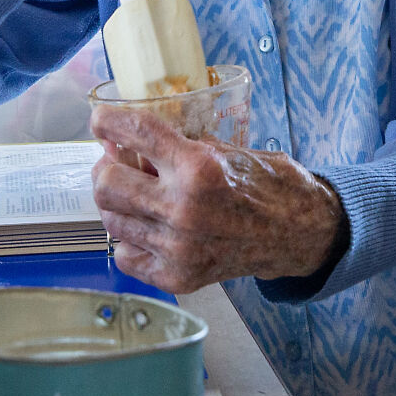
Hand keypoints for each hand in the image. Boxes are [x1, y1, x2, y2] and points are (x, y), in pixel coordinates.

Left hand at [90, 105, 345, 292]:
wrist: (296, 233)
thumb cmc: (266, 186)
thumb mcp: (227, 149)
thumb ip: (179, 146)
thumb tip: (132, 143)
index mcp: (199, 168)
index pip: (134, 133)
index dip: (107, 120)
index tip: (99, 119)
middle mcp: (183, 208)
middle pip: (105, 184)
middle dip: (106, 169)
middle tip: (117, 163)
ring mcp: (177, 247)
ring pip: (111, 220)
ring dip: (119, 204)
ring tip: (139, 196)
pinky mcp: (176, 276)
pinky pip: (125, 254)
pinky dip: (131, 239)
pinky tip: (150, 228)